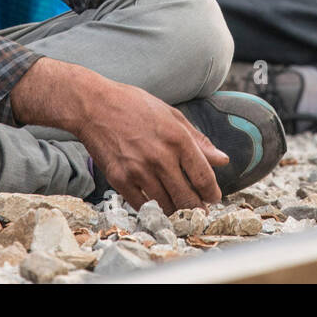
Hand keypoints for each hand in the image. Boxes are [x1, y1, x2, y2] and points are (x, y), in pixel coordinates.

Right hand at [10, 60, 225, 212]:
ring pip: (166, 205)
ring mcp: (139, 171)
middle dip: (197, 208)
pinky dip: (152, 207)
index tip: (214, 198)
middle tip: (199, 210)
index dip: (212, 193)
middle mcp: (160, 157)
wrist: (94, 106)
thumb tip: (222, 160)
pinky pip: (143, 205)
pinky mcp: (120, 180)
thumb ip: (199, 140)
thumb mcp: (171, 115)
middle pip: (187, 197)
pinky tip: (156, 203)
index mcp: (177, 139)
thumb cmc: (134, 106)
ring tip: (180, 209)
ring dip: (176, 211)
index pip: (203, 177)